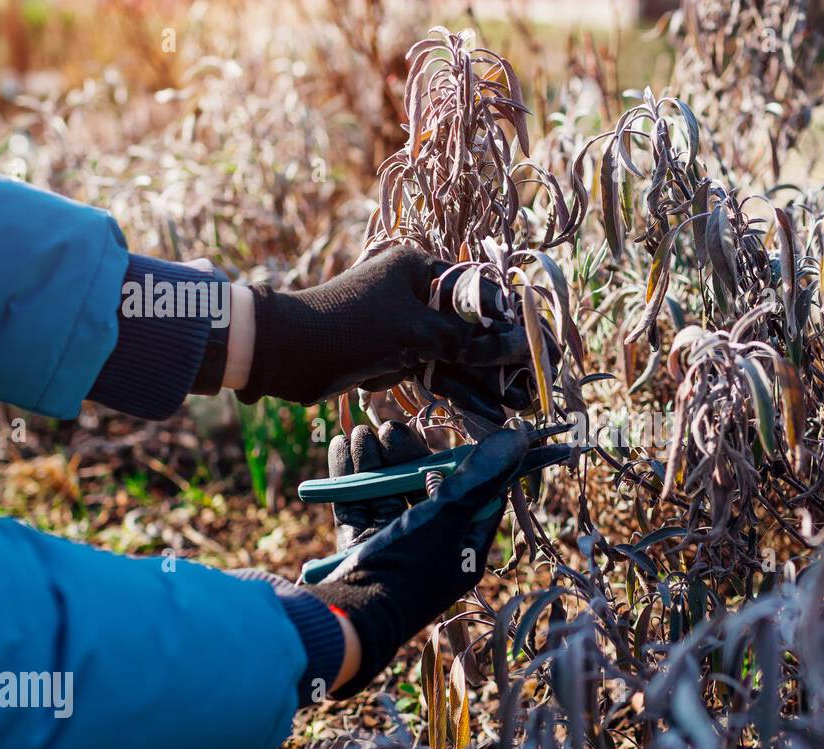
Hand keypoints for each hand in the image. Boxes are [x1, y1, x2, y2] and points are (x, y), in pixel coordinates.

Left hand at [239, 245, 544, 412]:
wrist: (287, 354)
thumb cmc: (350, 327)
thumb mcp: (416, 333)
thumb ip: (469, 342)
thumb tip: (521, 346)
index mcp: (418, 267)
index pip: (477, 290)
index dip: (508, 319)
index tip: (536, 345)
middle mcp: (414, 290)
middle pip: (469, 323)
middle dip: (500, 353)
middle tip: (534, 376)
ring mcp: (404, 323)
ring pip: (454, 350)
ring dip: (482, 375)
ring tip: (518, 399)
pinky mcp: (393, 352)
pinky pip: (434, 367)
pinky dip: (456, 385)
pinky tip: (486, 406)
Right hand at [304, 424, 528, 696]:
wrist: (353, 616)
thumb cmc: (411, 567)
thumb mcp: (449, 518)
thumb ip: (479, 479)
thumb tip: (516, 440)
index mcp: (464, 548)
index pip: (476, 498)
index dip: (470, 465)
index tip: (461, 435)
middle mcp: (431, 548)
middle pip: (424, 490)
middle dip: (407, 456)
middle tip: (393, 428)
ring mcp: (394, 548)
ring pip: (388, 493)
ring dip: (376, 461)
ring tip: (365, 432)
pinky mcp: (360, 549)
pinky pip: (357, 506)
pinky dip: (350, 478)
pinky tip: (344, 445)